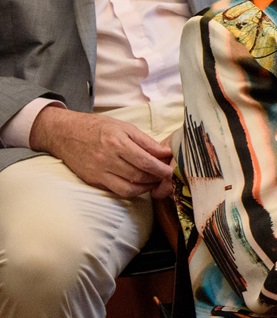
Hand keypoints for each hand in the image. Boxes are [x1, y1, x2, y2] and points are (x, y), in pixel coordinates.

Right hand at [30, 106, 174, 198]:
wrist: (65, 133)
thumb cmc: (97, 127)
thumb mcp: (124, 127)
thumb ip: (146, 142)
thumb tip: (166, 153)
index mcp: (116, 143)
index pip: (144, 162)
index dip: (160, 169)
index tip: (170, 170)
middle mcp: (106, 160)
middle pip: (138, 177)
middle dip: (156, 179)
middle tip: (165, 177)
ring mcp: (98, 173)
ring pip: (128, 189)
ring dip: (145, 188)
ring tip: (154, 182)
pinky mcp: (92, 181)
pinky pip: (116, 191)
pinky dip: (131, 191)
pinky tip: (139, 184)